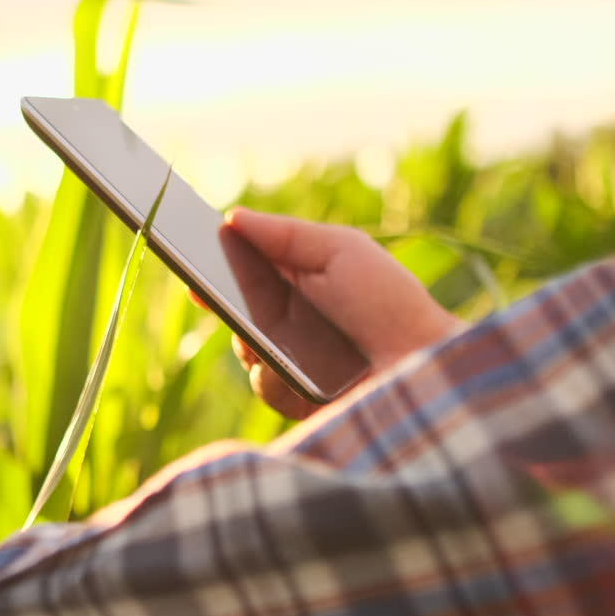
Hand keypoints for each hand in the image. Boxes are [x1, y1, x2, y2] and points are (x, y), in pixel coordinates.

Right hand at [212, 208, 463, 418]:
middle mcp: (293, 321)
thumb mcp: (341, 250)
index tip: (189, 255)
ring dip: (254, 341)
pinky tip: (304, 374)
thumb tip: (231, 217)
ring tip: (281, 340)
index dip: (216, 263)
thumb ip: (285, 234)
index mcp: (303, 281)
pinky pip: (262, 384)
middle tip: (204, 288)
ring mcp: (293, 362)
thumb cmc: (389, 304)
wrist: (425, 368)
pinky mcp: (297, 399)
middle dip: (220, 299)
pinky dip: (277, 375)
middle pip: (234, 308)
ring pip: (242, 348)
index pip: (247, 270)